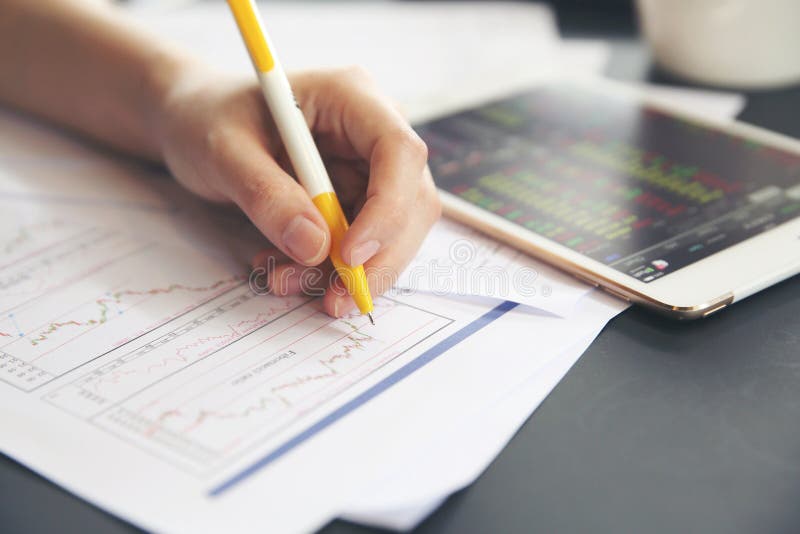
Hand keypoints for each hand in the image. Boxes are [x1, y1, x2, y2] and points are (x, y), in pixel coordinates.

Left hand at [156, 66, 440, 316]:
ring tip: (284, 280)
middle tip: (334, 300)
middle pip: (410, 201)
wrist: (195, 125)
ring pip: (391, 232)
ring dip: (346, 271)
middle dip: (377, 258)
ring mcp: (369, 167)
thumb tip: (316, 247)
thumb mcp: (222, 151)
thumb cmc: (206, 120)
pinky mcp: (355, 198)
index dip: (388, 209)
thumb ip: (267, 195)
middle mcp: (372, 131)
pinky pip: (360, 244)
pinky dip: (328, 269)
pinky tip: (285, 269)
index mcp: (350, 97)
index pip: (399, 152)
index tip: (350, 256)